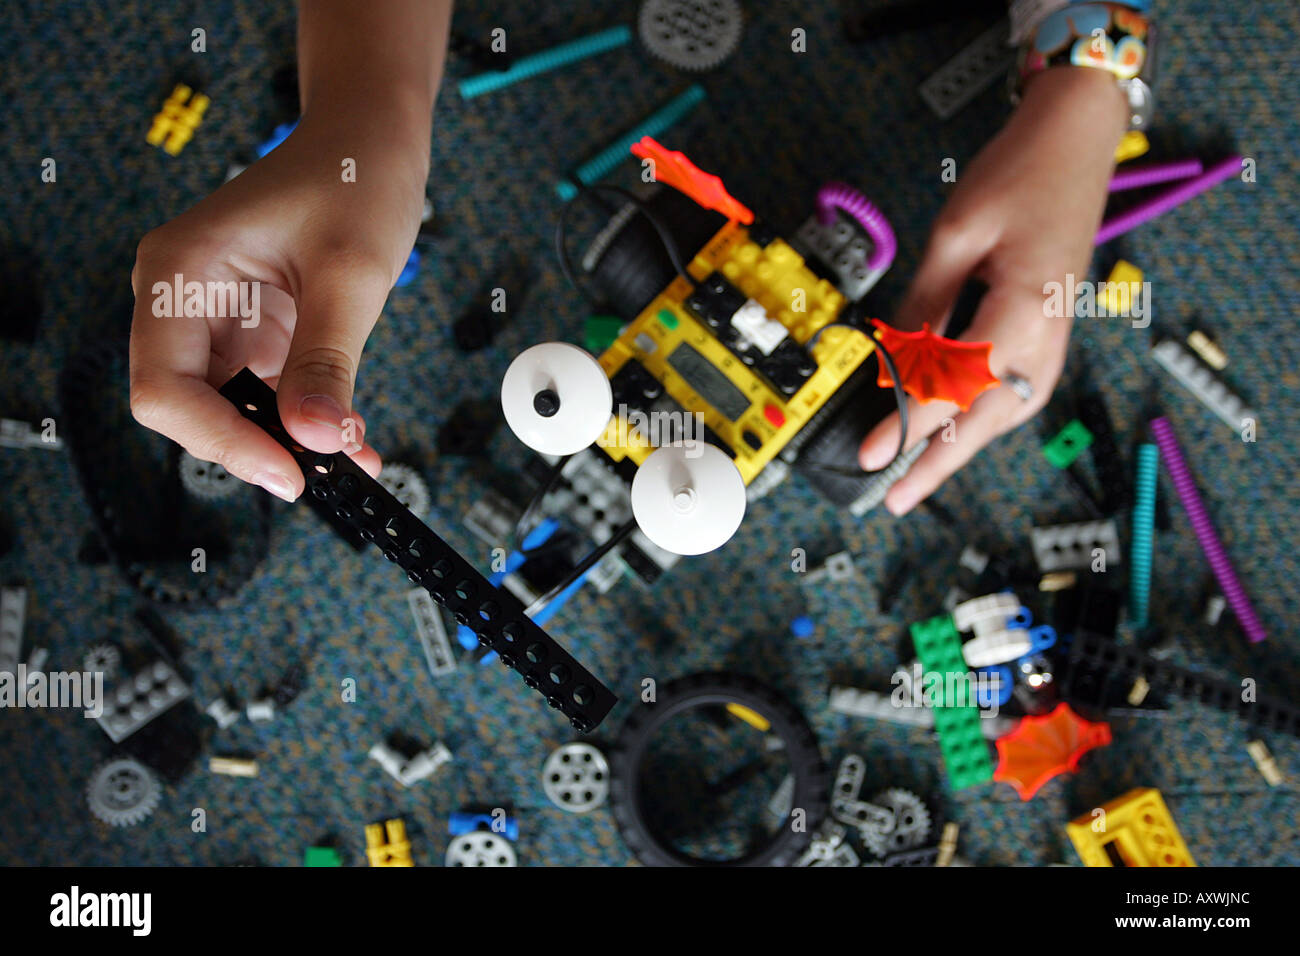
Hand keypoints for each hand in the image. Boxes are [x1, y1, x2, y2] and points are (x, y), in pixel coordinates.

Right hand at [129, 107, 428, 500]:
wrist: (369, 140)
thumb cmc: (352, 177)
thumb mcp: (348, 273)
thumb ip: (327, 360)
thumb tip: (315, 439)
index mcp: (179, 272)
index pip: (164, 388)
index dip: (220, 443)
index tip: (288, 474)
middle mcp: (183, 299)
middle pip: (192, 409)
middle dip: (258, 448)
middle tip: (326, 475)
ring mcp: (217, 319)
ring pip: (233, 411)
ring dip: (288, 443)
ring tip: (352, 461)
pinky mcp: (254, 332)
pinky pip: (269, 395)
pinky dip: (306, 422)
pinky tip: (351, 442)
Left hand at [858, 66, 1127, 514]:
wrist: (1078, 137)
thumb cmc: (1020, 173)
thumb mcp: (956, 235)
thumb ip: (925, 303)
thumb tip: (892, 358)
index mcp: (1020, 314)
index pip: (952, 389)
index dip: (906, 426)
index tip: (870, 454)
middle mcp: (1045, 337)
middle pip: (985, 420)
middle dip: (939, 463)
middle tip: (897, 499)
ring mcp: (1054, 337)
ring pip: (1005, 412)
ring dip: (965, 446)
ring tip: (923, 473)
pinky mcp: (1050, 329)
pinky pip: (1015, 390)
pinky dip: (985, 416)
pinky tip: (959, 427)